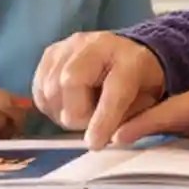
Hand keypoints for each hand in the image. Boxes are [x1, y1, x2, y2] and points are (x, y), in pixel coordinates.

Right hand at [33, 32, 164, 148]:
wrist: (125, 56)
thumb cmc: (138, 83)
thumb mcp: (149, 104)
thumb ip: (135, 122)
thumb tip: (112, 138)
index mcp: (130, 58)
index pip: (114, 89)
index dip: (103, 119)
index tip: (95, 143)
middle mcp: (96, 45)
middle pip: (71, 80)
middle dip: (76, 113)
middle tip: (89, 123)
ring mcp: (69, 46)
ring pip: (51, 87)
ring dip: (63, 111)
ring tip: (80, 111)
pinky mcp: (51, 53)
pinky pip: (39, 88)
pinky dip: (50, 105)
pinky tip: (66, 105)